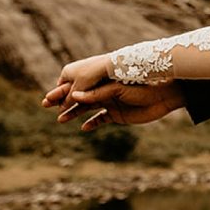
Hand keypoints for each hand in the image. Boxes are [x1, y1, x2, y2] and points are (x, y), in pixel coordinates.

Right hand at [42, 79, 185, 130]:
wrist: (165, 95)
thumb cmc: (143, 87)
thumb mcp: (118, 90)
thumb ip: (97, 94)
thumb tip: (74, 98)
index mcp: (101, 81)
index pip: (77, 83)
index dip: (62, 90)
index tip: (49, 97)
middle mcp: (102, 91)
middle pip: (78, 96)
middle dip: (62, 100)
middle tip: (45, 106)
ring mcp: (109, 103)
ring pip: (86, 108)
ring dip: (73, 113)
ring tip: (60, 120)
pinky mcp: (117, 114)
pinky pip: (100, 119)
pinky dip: (92, 123)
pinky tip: (84, 128)